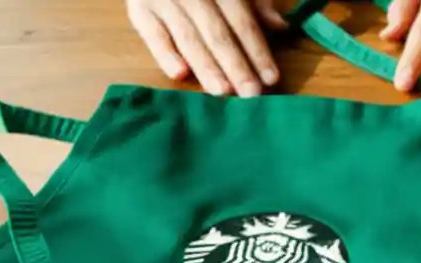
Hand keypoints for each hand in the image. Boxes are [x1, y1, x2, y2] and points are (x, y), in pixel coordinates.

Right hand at [127, 0, 286, 96]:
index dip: (257, 49)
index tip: (270, 78)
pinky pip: (152, 35)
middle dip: (235, 66)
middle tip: (250, 94)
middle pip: (217, 33)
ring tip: (222, 92)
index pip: (242, 21)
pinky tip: (180, 74)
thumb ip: (256, 3)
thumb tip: (281, 27)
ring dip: (206, 67)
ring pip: (188, 38)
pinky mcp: (138, 10)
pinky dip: (165, 54)